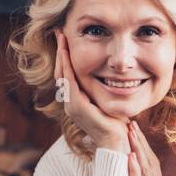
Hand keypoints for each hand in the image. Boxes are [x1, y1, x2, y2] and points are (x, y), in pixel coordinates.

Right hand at [53, 27, 128, 152]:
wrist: (115, 144)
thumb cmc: (115, 125)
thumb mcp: (107, 102)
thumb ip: (103, 91)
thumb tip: (112, 77)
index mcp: (76, 101)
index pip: (67, 74)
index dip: (65, 57)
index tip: (66, 39)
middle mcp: (70, 103)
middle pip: (61, 71)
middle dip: (60, 51)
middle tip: (60, 32)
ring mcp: (71, 105)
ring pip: (63, 74)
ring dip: (61, 55)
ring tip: (62, 38)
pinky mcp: (77, 107)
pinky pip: (70, 82)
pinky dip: (67, 66)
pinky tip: (67, 54)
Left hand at [127, 120, 167, 175]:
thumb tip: (129, 159)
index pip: (154, 164)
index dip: (145, 145)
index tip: (136, 129)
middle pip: (152, 164)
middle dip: (141, 143)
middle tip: (131, 125)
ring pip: (146, 172)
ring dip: (138, 151)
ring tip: (130, 135)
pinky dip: (134, 171)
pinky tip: (131, 158)